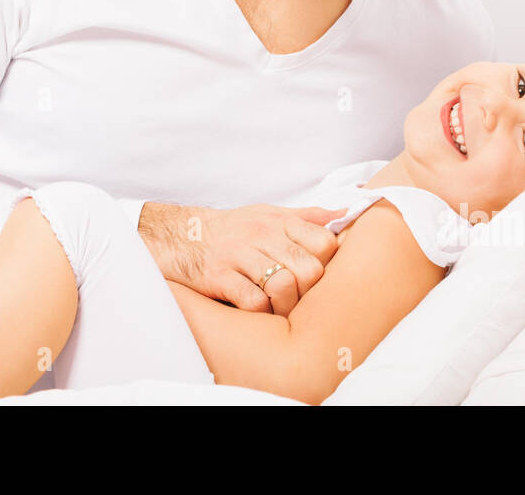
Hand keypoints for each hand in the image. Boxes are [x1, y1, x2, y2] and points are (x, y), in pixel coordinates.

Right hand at [139, 202, 346, 314]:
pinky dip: (260, 311)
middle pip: (309, 270)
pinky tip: (256, 308)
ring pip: (284, 286)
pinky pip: (253, 301)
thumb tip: (346, 214)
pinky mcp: (219, 276)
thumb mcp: (268, 213)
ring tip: (278, 306)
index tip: (314, 275)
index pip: (325, 243)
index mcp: (278, 221)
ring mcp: (239, 255)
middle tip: (298, 298)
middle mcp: (261, 235)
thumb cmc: (230, 229)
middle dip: (308, 291)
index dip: (326, 264)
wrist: (178, 236)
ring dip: (286, 304)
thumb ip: (307, 217)